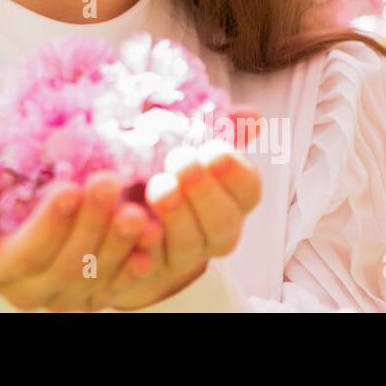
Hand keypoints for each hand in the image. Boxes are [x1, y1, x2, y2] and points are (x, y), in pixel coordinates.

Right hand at [0, 170, 161, 311]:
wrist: (0, 221)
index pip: (24, 254)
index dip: (49, 224)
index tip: (69, 188)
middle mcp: (23, 292)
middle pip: (64, 266)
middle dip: (90, 223)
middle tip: (109, 182)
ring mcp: (58, 299)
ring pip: (94, 277)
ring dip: (118, 242)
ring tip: (135, 206)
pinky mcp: (87, 297)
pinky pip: (116, 286)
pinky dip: (134, 262)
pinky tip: (149, 237)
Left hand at [104, 140, 261, 310]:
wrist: (132, 215)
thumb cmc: (171, 170)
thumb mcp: (193, 147)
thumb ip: (221, 130)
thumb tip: (253, 117)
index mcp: (232, 199)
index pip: (248, 189)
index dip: (235, 171)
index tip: (214, 149)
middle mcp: (215, 231)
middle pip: (222, 222)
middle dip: (204, 192)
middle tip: (181, 162)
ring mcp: (184, 254)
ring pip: (188, 244)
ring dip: (176, 216)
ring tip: (159, 187)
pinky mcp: (149, 268)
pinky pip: (149, 263)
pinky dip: (144, 247)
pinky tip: (136, 223)